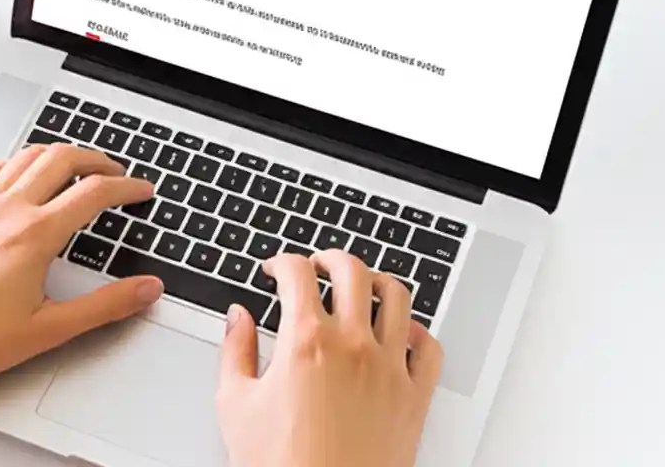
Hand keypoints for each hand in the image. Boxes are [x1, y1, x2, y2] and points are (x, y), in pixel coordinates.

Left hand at [0, 144, 164, 394]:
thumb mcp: (48, 330)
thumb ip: (104, 306)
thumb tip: (144, 290)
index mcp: (34, 235)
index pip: (95, 193)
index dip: (127, 187)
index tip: (142, 191)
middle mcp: (7, 210)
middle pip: (63, 158)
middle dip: (98, 160)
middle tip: (117, 173)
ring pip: (27, 156)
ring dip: (60, 154)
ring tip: (77, 166)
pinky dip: (16, 163)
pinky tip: (19, 176)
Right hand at [216, 251, 442, 466]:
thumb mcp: (236, 405)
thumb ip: (235, 351)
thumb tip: (237, 318)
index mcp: (306, 342)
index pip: (298, 273)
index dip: (281, 261)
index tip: (275, 270)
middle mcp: (353, 346)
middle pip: (351, 270)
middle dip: (329, 258)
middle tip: (316, 265)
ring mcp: (390, 369)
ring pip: (398, 297)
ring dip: (376, 281)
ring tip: (361, 285)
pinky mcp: (415, 396)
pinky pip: (429, 346)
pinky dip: (417, 329)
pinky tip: (400, 330)